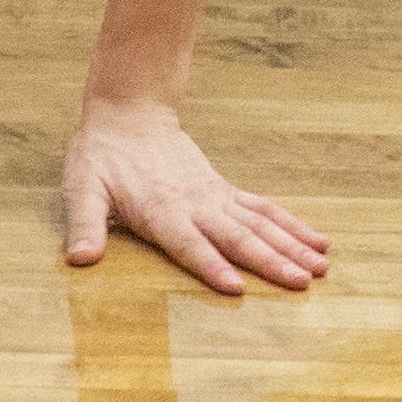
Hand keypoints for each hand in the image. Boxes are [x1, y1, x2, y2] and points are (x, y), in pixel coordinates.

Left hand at [63, 96, 329, 296]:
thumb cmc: (101, 157)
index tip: (238, 288)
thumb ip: (85, 225)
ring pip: (261, 223)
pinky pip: (263, 208)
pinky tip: (316, 239)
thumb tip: (80, 260)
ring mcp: (215, 195)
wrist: (130, 114)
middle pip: (239, 236)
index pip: (190, 245)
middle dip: (273, 261)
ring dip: (293, 244)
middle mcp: (197, 204)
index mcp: (162, 210)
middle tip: (303, 282)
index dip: (212, 266)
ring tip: (322, 265)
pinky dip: (291, 224)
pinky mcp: (224, 190)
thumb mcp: (83, 189)